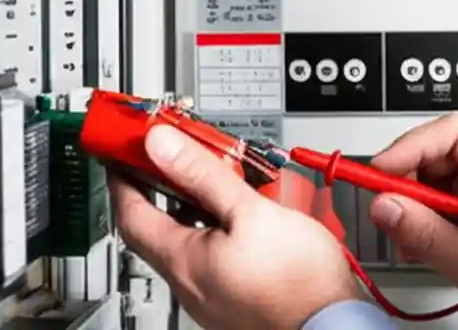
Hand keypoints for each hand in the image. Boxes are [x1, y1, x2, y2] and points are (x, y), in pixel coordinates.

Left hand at [110, 125, 359, 329]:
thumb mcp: (251, 212)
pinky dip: (216, 230)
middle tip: (171, 157)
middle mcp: (190, 284)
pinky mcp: (235, 301)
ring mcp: (212, 296)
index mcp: (183, 261)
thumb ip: (204, 175)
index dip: (123, 178)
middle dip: (161, 189)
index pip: (131, 214)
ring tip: (216, 180)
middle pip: (158, 230)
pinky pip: (212, 259)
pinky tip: (243, 218)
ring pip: (189, 244)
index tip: (124, 152)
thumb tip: (162, 145)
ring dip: (194, 209)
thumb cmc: (299, 281)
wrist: (334, 325)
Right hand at [368, 115, 457, 329]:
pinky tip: (425, 243)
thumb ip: (429, 237)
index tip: (379, 173)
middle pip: (443, 149)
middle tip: (387, 212)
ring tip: (410, 239)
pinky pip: (450, 197)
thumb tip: (384, 207)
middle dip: (409, 179)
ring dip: (417, 203)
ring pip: (442, 175)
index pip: (455, 132)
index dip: (410, 147)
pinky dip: (430, 218)